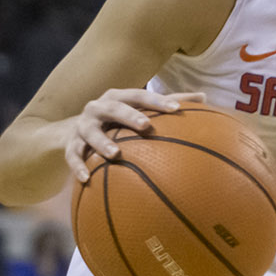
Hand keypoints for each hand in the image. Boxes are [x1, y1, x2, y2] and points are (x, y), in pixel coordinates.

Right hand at [63, 90, 204, 182]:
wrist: (76, 128)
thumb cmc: (119, 119)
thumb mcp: (140, 108)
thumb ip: (171, 102)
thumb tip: (205, 97)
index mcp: (118, 97)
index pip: (139, 95)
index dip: (156, 100)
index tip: (176, 109)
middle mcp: (97, 108)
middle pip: (113, 108)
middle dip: (129, 115)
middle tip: (146, 126)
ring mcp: (82, 126)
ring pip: (90, 132)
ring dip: (101, 142)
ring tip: (115, 154)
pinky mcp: (70, 145)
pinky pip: (72, 156)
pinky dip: (78, 166)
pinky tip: (86, 180)